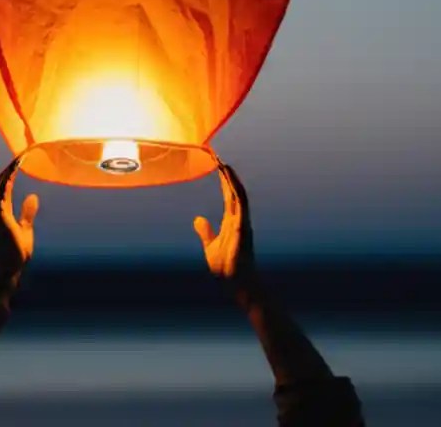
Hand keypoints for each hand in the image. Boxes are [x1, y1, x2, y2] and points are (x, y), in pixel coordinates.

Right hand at [0, 158, 39, 282]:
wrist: (9, 268)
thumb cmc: (15, 252)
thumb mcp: (25, 227)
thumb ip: (27, 212)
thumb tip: (33, 196)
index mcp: (0, 209)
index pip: (4, 184)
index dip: (10, 171)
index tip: (19, 159)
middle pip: (0, 180)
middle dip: (9, 167)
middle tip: (20, 153)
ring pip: (0, 183)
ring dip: (8, 170)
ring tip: (18, 157)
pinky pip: (2, 191)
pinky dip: (7, 179)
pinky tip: (14, 170)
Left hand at [193, 163, 255, 283]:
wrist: (236, 283)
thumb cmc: (227, 268)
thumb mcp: (210, 246)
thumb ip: (206, 232)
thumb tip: (198, 219)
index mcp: (231, 221)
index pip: (228, 195)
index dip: (224, 180)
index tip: (218, 164)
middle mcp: (238, 218)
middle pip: (233, 191)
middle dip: (227, 174)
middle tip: (219, 157)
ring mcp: (242, 222)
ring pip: (238, 194)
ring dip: (231, 179)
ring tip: (224, 163)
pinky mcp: (242, 227)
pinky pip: (241, 204)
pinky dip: (236, 190)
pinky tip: (230, 179)